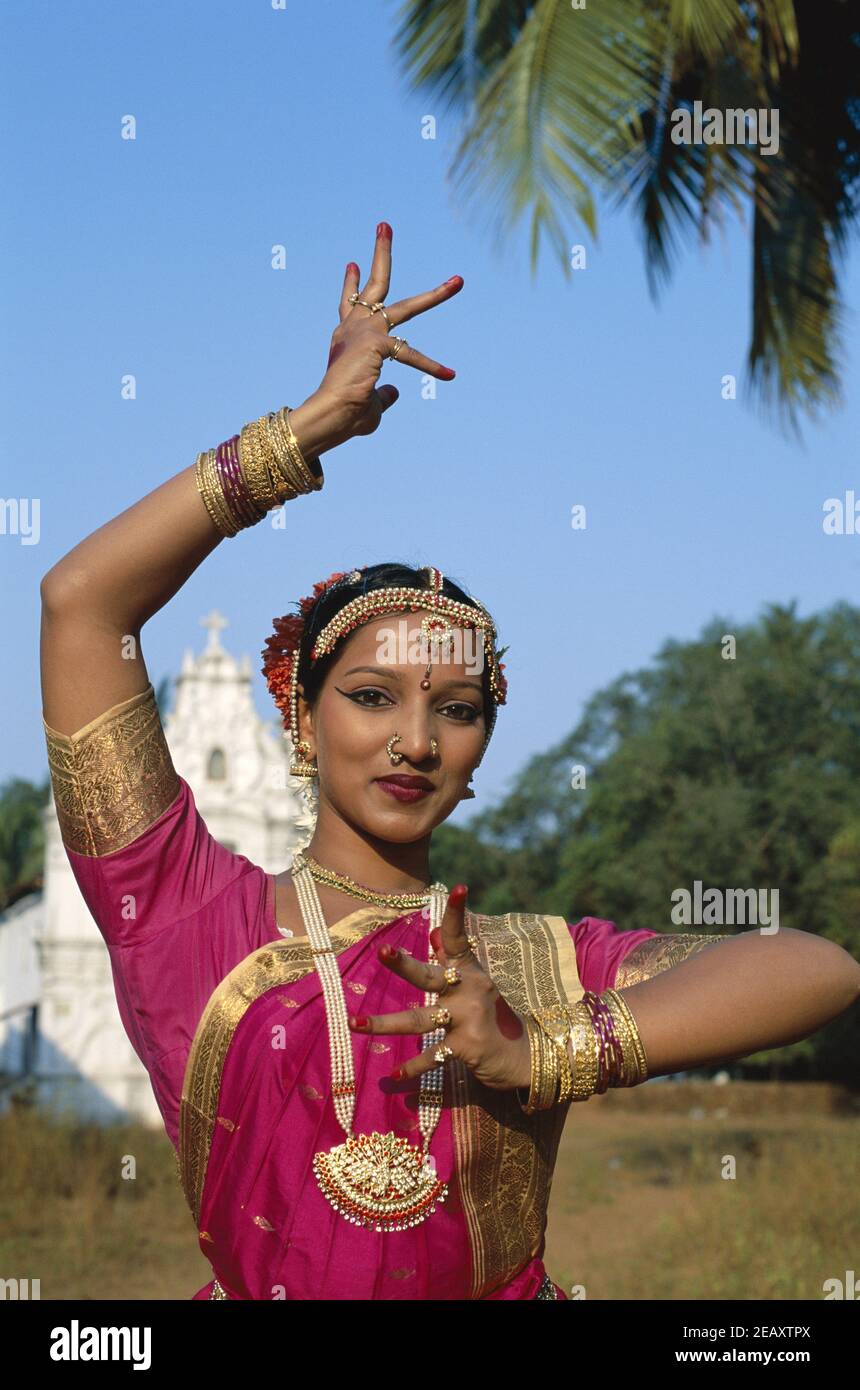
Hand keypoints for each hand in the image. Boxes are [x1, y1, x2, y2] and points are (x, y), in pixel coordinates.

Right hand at [290, 222, 462, 456]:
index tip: (352, 265)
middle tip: (385, 225)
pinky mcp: (378, 343)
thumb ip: (384, 395)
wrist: (329, 413)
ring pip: (406, 306)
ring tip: (459, 282)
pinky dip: (431, 367)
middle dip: (381, 253)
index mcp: (345, 340)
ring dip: (436, 296)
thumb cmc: (345, 414)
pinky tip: (449, 375)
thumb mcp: (370, 402)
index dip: (351, 285)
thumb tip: (396, 391)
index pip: (348, 306)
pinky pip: (412, 355)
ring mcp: (367, 332)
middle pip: (373, 285)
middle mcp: (354, 328)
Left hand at [347, 884, 532, 1092]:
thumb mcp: (477, 985)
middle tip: (383, 951)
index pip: (459, 938)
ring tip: (354, 1024)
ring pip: (419, 1020)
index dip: (457, 914)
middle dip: (404, 965)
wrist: (526, 1056)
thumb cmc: (495, 1017)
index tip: (459, 888)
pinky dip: (413, 1067)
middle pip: (429, 976)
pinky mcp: (466, 1047)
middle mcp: (469, 991)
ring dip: (384, 1023)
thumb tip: (430, 934)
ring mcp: (468, 1019)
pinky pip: (432, 1057)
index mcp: (470, 972)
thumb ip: (452, 962)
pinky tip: (394, 1076)